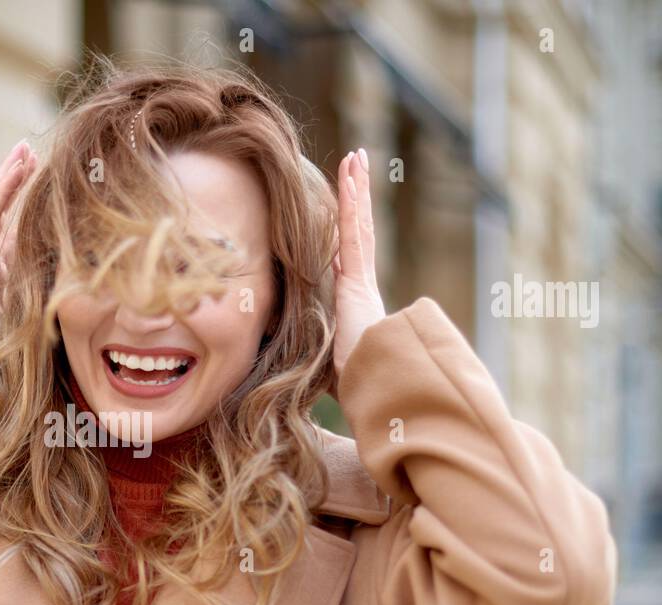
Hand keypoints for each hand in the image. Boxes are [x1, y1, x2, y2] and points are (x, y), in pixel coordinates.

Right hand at [0, 139, 36, 362]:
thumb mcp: (10, 323)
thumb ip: (28, 312)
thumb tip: (55, 312)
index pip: (12, 230)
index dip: (23, 207)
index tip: (39, 188)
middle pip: (3, 209)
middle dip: (17, 181)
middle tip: (31, 154)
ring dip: (11, 173)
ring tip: (24, 148)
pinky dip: (6, 186)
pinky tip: (18, 164)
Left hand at [330, 147, 386, 395]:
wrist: (374, 390)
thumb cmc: (354, 386)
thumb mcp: (326, 365)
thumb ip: (318, 358)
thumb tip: (288, 373)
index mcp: (353, 300)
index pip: (347, 253)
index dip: (346, 225)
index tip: (344, 203)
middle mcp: (361, 284)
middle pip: (358, 230)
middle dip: (356, 197)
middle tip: (355, 165)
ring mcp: (362, 278)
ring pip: (358, 223)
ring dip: (355, 189)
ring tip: (355, 157)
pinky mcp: (358, 277)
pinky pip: (352, 231)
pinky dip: (351, 202)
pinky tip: (350, 174)